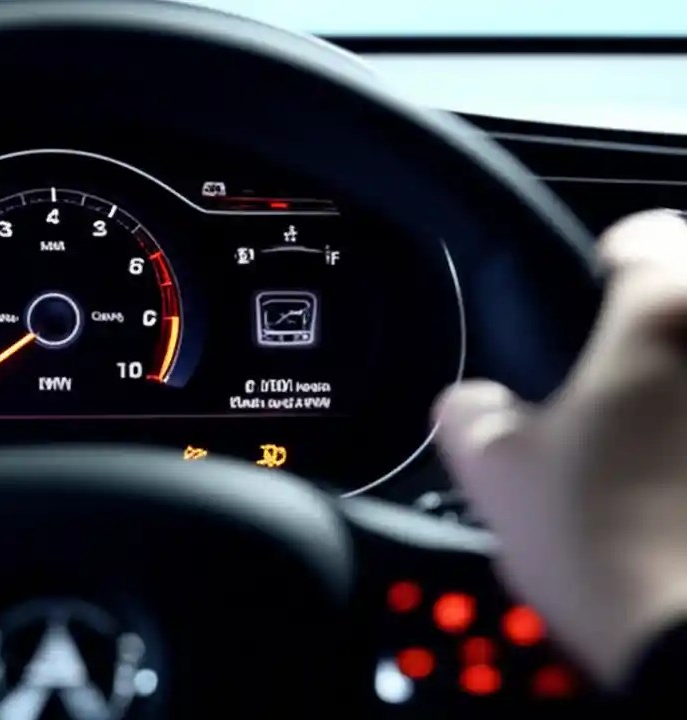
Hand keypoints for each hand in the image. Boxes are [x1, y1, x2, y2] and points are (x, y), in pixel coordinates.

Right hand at [435, 209, 686, 686]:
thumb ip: (468, 414)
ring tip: (666, 450)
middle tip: (627, 392)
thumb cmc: (614, 551)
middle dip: (661, 335)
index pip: (639, 234)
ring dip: (686, 393)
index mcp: (665, 313)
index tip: (600, 290)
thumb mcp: (496, 475)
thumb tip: (468, 406)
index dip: (605, 262)